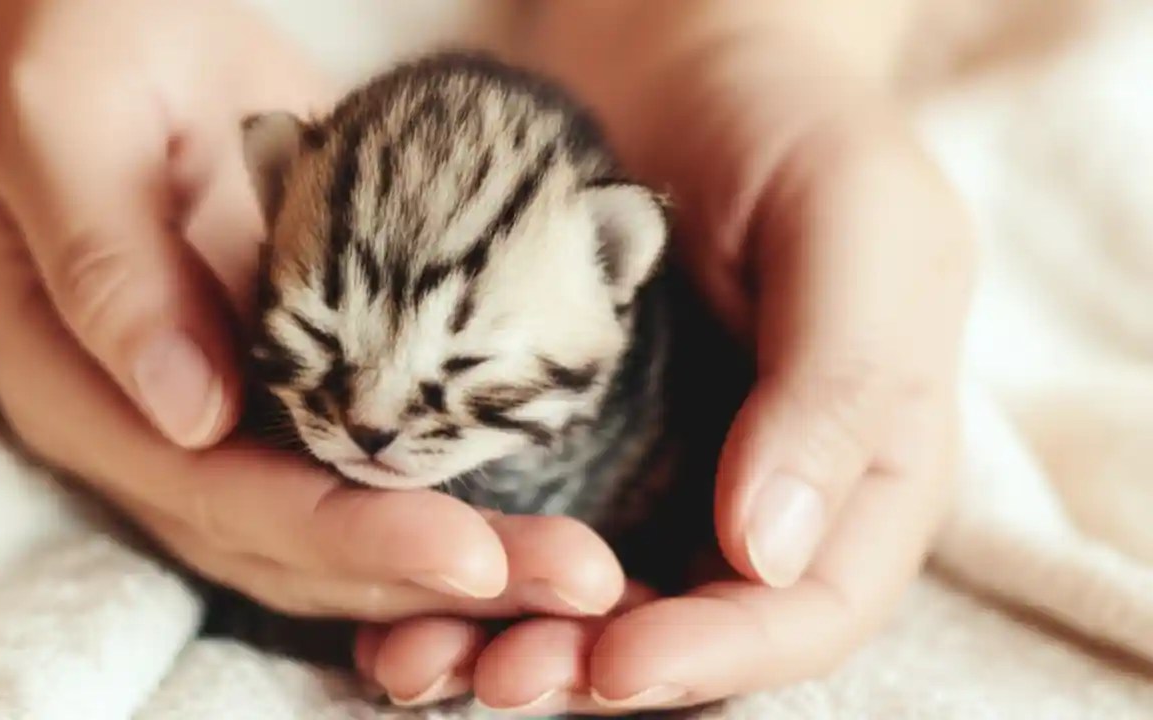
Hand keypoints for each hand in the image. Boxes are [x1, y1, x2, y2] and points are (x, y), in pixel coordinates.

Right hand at [0, 0, 624, 624]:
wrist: (105, 19)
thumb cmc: (66, 47)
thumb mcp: (64, 123)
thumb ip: (108, 265)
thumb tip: (190, 413)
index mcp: (82, 391)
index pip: (221, 501)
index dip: (347, 538)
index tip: (467, 554)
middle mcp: (157, 428)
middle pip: (299, 541)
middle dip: (435, 570)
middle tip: (572, 584)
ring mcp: (228, 407)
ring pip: (347, 519)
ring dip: (465, 551)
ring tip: (578, 571)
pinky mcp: (293, 372)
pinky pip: (373, 455)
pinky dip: (454, 486)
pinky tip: (538, 508)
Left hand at [351, 6, 974, 713]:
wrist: (685, 53)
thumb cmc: (796, 120)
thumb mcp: (858, 226)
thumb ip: (842, 382)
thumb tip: (766, 555)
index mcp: (862, 461)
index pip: (814, 608)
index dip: (720, 654)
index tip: (620, 663)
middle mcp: (760, 486)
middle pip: (689, 625)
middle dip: (596, 669)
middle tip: (504, 677)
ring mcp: (660, 462)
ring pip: (594, 597)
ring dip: (511, 640)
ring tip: (424, 659)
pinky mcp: (568, 429)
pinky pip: (519, 521)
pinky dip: (462, 570)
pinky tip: (390, 589)